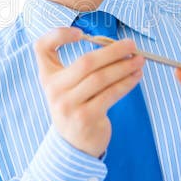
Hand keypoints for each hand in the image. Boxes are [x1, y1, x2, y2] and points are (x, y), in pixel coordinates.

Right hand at [33, 27, 144, 157]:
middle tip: (131, 44)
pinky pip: (111, 94)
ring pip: (101, 78)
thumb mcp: (67, 87)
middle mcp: (54, 90)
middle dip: (112, 51)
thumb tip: (117, 46)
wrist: (73, 147)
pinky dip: (126, 83)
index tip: (80, 33)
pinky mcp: (86, 118)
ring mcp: (69, 105)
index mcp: (48, 77)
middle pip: (86, 62)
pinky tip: (136, 76)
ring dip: (124, 67)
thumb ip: (79, 66)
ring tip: (139, 59)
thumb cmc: (76, 108)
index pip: (42, 48)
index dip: (58, 34)